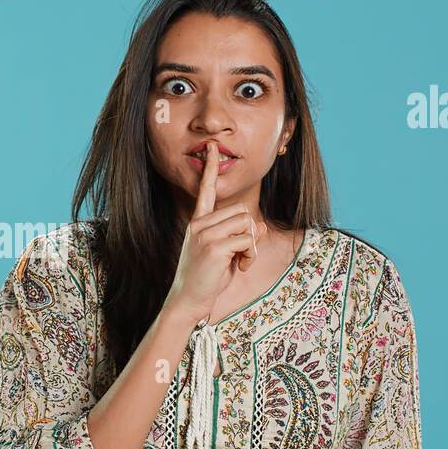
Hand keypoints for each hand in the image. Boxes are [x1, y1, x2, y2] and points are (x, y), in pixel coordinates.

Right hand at [162, 140, 261, 326]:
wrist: (187, 301)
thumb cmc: (206, 280)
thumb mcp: (224, 254)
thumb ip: (239, 237)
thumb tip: (260, 228)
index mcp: (198, 222)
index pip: (206, 190)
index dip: (210, 169)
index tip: (211, 147)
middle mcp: (199, 224)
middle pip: (241, 210)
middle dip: (249, 234)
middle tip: (241, 255)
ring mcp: (205, 234)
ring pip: (246, 223)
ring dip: (251, 245)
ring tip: (239, 262)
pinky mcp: (214, 247)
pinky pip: (247, 240)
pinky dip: (250, 255)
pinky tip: (238, 267)